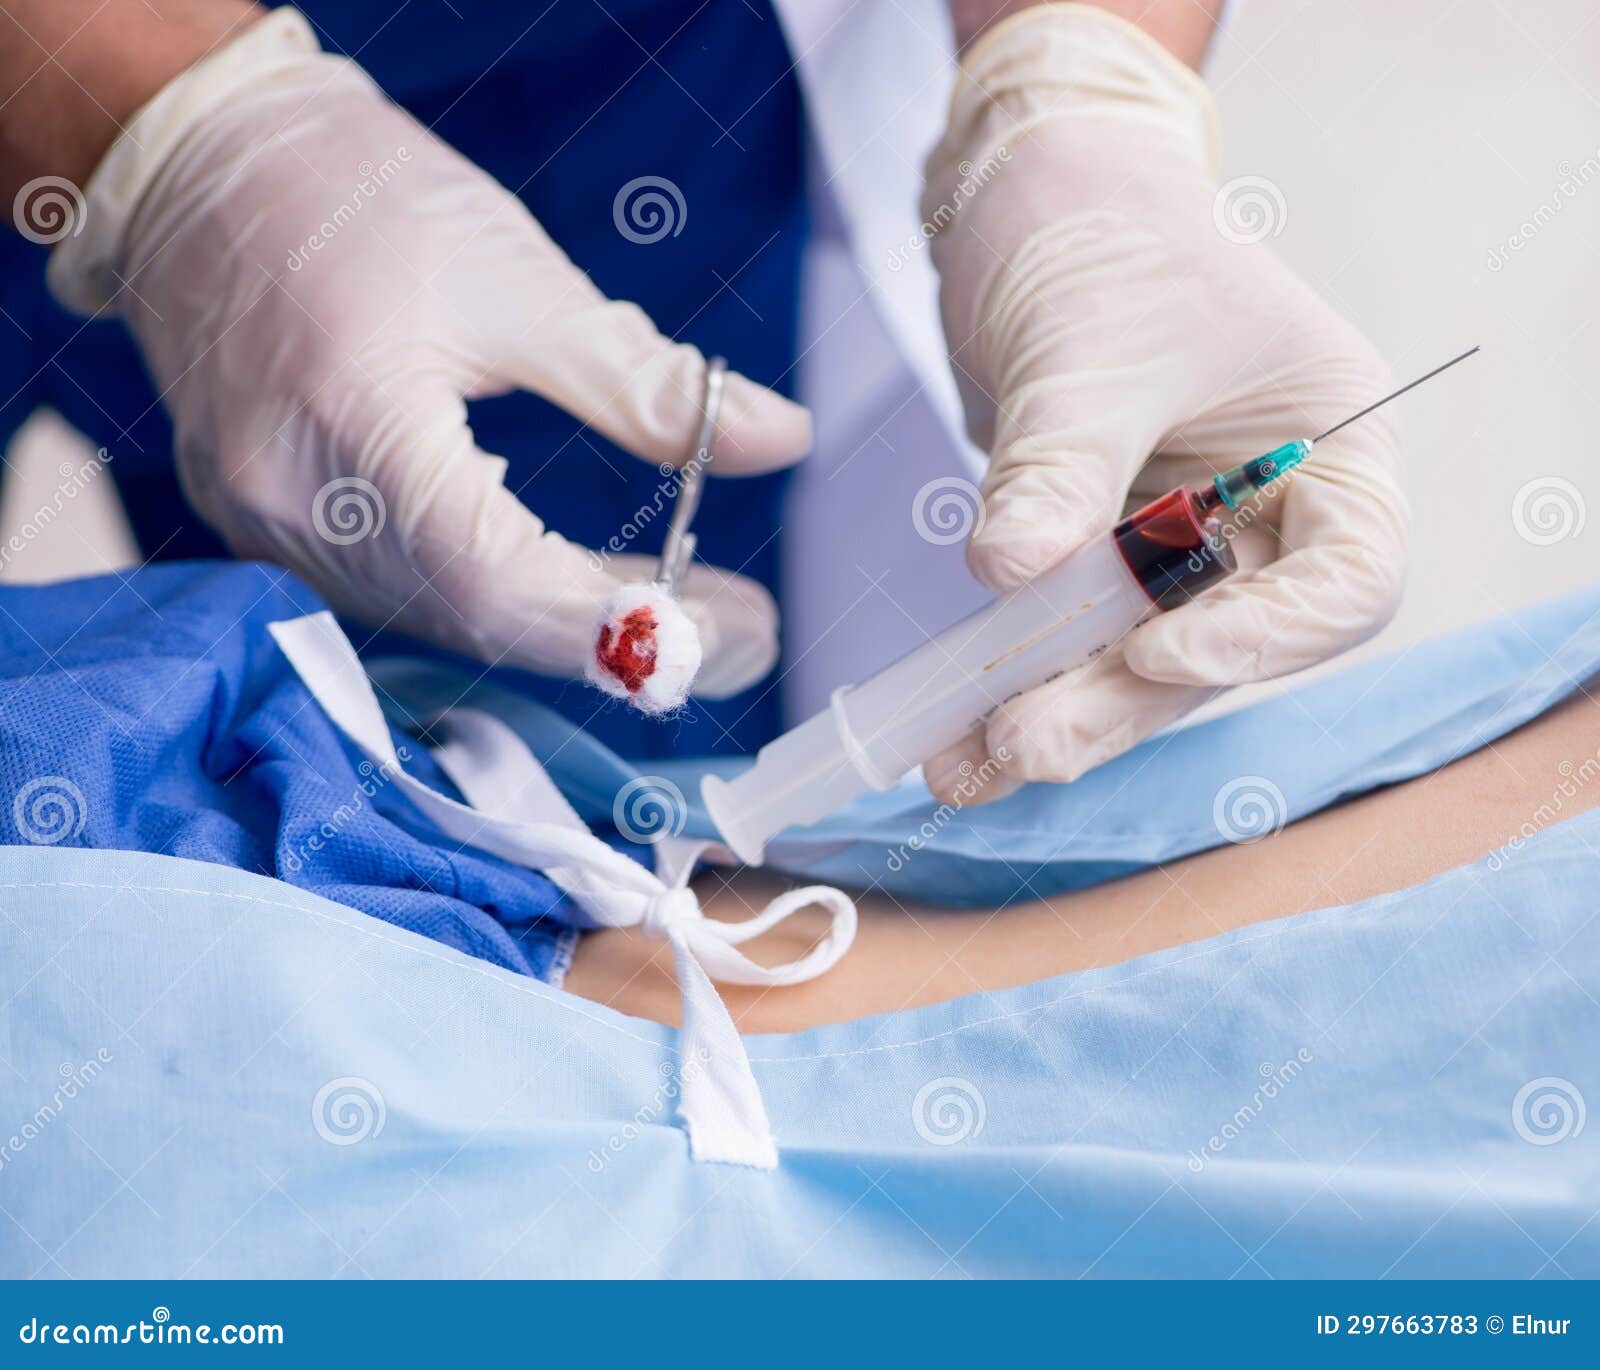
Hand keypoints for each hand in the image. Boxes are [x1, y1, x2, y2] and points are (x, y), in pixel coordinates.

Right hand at [47, 9, 807, 694]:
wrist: (199, 164)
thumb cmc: (350, 194)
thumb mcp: (523, 281)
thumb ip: (650, 385)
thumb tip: (779, 438)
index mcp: (352, 423)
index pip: (496, 581)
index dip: (622, 623)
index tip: (730, 632)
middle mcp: (289, 501)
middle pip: (476, 620)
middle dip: (617, 635)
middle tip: (730, 630)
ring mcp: (263, 521)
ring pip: (442, 620)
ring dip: (563, 622)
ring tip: (672, 596)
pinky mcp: (264, 521)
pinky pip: (400, 593)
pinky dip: (496, 596)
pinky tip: (567, 573)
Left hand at [920, 4, 1405, 803]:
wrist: (1031, 203)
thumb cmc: (1104, 233)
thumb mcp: (1087, 340)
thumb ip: (1059, 463)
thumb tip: (1008, 573)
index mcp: (1331, 448)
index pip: (1345, 581)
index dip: (1263, 638)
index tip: (1155, 653)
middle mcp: (1269, 512)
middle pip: (1219, 645)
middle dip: (1117, 702)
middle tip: (1021, 746)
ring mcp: (1183, 543)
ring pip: (1132, 661)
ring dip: (1051, 714)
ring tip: (959, 767)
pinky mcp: (1099, 556)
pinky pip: (1065, 639)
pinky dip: (1008, 684)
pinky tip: (949, 739)